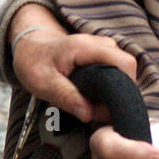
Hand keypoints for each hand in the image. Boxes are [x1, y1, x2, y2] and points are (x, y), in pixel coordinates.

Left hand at [8, 3, 136, 123]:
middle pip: (128, 71)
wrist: (30, 48)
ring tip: (87, 104)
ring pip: (123, 75)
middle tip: (92, 110)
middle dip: (116, 96)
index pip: (125, 64)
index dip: (125, 88)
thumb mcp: (43, 83)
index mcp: (87, 47)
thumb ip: (66, 97)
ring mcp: (105, 49)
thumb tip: (88, 114)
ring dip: (110, 94)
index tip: (105, 107)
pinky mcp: (104, 58)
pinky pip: (116, 75)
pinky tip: (89, 98)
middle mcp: (101, 44)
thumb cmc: (35, 62)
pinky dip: (106, 90)